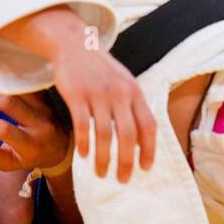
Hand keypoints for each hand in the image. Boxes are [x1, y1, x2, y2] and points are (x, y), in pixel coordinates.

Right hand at [0, 85, 70, 172]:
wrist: (62, 146)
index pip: (6, 130)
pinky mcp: (48, 98)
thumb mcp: (13, 164)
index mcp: (32, 145)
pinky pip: (28, 85)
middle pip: (12, 104)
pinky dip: (11, 81)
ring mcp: (47, 109)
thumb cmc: (32, 156)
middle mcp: (41, 125)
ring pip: (20, 90)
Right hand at [49, 43, 155, 182]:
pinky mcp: (77, 95)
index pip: (148, 125)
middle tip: (123, 179)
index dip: (149, 149)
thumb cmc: (101, 69)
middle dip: (127, 161)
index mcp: (134, 92)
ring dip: (104, 158)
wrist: (74, 44)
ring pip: (105, 134)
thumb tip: (142, 139)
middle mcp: (120, 93)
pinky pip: (82, 125)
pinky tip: (83, 155)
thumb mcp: (123, 82)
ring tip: (102, 173)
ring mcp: (98, 94)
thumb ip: (133, 106)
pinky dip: (84, 143)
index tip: (146, 168)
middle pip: (128, 134)